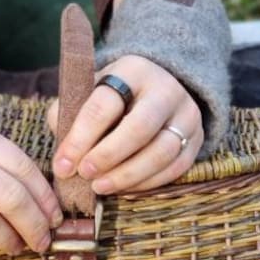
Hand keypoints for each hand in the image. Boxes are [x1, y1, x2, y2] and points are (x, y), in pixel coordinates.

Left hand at [48, 55, 203, 193]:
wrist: (157, 90)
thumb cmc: (113, 96)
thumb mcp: (88, 92)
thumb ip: (68, 116)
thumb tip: (64, 157)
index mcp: (132, 70)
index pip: (104, 104)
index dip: (80, 138)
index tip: (63, 165)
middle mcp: (165, 89)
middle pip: (139, 127)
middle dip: (108, 156)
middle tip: (85, 175)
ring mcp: (186, 114)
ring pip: (161, 152)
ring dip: (128, 175)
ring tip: (101, 186)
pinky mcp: (196, 139)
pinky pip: (175, 168)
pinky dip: (147, 183)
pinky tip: (123, 188)